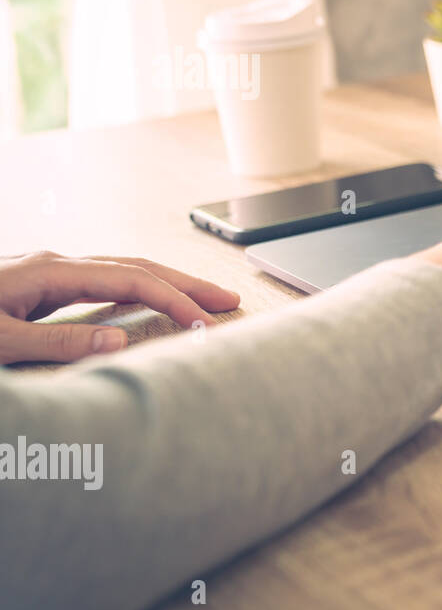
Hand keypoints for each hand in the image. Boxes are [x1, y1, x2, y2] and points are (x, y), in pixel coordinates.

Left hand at [0, 251, 240, 363]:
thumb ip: (56, 344)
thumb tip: (119, 343)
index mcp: (49, 272)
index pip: (131, 281)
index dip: (174, 300)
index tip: (207, 323)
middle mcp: (54, 265)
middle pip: (138, 266)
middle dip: (188, 282)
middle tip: (232, 300)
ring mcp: (47, 273)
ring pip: (124, 271)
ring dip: (168, 284)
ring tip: (203, 302)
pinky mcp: (40, 286)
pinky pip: (105, 282)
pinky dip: (139, 291)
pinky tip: (147, 304)